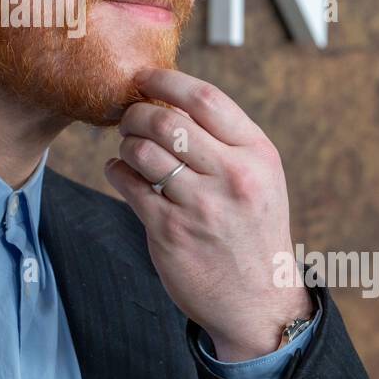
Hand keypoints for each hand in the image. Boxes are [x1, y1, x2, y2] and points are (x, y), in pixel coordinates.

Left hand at [103, 68, 311, 360]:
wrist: (259, 301)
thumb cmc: (254, 229)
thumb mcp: (260, 177)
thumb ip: (224, 139)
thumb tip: (170, 100)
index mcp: (257, 155)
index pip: (206, 99)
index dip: (167, 80)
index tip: (145, 76)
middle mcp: (232, 177)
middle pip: (166, 121)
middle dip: (137, 113)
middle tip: (129, 118)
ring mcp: (200, 206)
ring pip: (142, 151)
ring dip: (126, 144)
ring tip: (130, 150)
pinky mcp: (170, 232)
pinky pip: (129, 185)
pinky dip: (117, 171)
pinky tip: (122, 173)